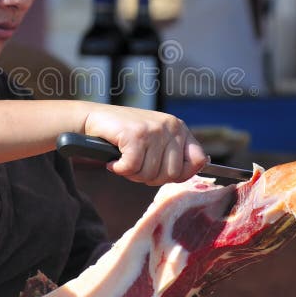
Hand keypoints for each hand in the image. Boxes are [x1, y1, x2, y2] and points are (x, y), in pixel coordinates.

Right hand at [82, 106, 206, 185]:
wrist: (93, 119)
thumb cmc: (125, 136)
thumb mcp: (156, 143)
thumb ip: (176, 155)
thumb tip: (202, 165)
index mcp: (179, 128)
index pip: (197, 160)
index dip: (181, 174)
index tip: (160, 172)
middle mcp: (170, 126)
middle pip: (171, 174)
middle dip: (150, 177)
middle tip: (135, 165)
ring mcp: (153, 129)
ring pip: (150, 173)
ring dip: (132, 173)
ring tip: (124, 159)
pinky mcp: (136, 134)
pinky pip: (132, 167)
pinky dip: (119, 168)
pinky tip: (114, 159)